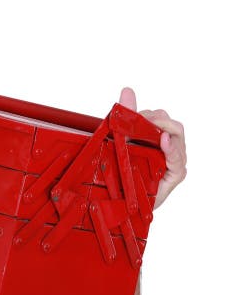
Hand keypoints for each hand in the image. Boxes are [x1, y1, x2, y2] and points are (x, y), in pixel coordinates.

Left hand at [118, 87, 186, 208]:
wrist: (117, 204)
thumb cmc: (120, 174)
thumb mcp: (119, 141)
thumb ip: (126, 115)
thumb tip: (127, 89)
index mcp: (156, 139)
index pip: (160, 118)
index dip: (148, 114)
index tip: (132, 116)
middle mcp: (168, 149)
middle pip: (171, 124)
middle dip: (155, 120)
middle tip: (137, 123)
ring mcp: (173, 161)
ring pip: (176, 136)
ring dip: (162, 129)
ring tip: (150, 127)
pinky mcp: (175, 175)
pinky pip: (177, 159)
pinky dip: (171, 149)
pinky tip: (164, 141)